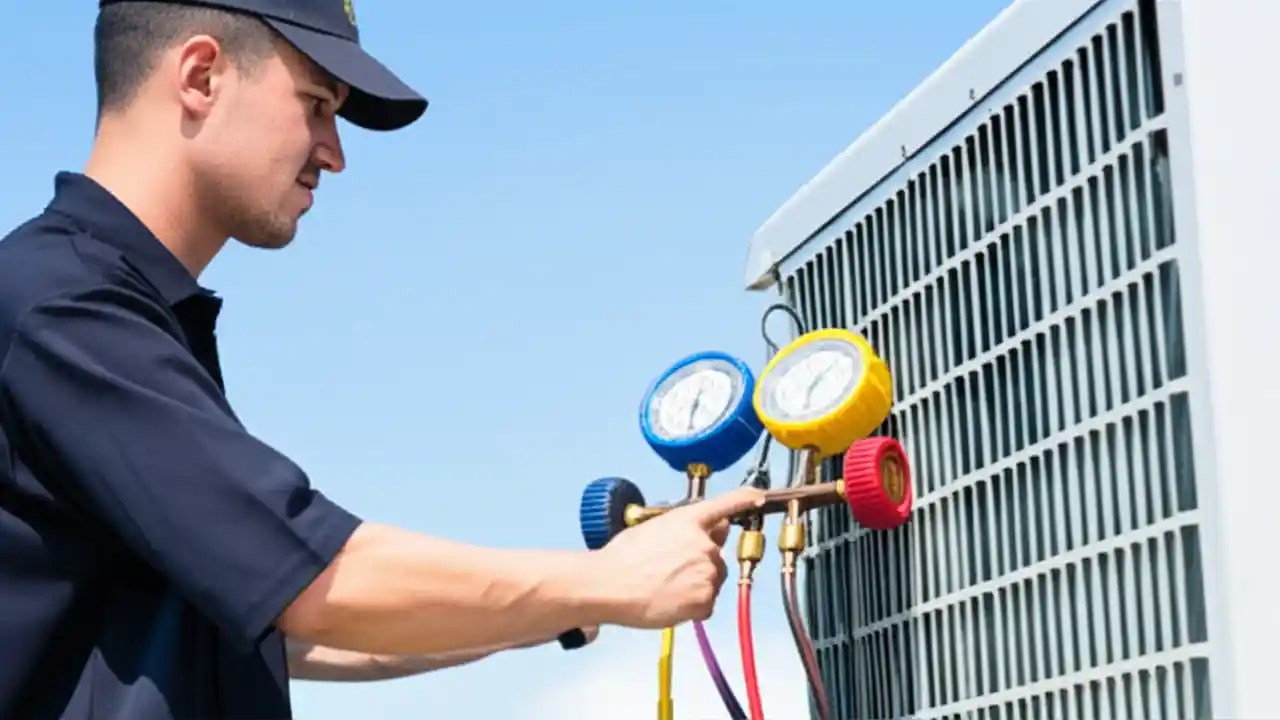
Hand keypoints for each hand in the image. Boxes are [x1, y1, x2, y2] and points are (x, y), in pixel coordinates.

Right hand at [588, 487, 765, 628]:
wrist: (609, 586)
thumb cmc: (621, 559)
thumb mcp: (650, 528)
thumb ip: (680, 528)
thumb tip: (694, 533)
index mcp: (689, 521)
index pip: (724, 505)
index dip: (745, 499)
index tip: (758, 496)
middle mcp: (704, 544)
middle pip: (717, 554)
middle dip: (701, 562)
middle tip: (670, 571)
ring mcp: (708, 572)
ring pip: (713, 580)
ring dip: (696, 585)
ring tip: (664, 587)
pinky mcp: (705, 599)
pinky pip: (706, 605)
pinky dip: (692, 607)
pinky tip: (668, 601)